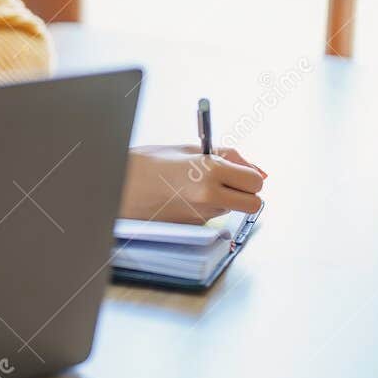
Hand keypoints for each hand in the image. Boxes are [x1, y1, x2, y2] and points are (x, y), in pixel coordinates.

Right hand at [118, 143, 267, 224]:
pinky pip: (212, 217)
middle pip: (253, 203)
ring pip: (232, 210)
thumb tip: (259, 170)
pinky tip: (185, 196)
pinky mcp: (192, 228)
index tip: (241, 171)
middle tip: (229, 181)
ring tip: (195, 184)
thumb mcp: (190, 149)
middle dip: (246, 193)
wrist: (118, 187)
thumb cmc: (149, 162)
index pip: (255, 181)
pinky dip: (206, 207)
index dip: (251, 175)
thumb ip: (227, 156)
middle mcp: (209, 198)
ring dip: (224, 199)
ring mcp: (201, 216)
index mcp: (210, 171)